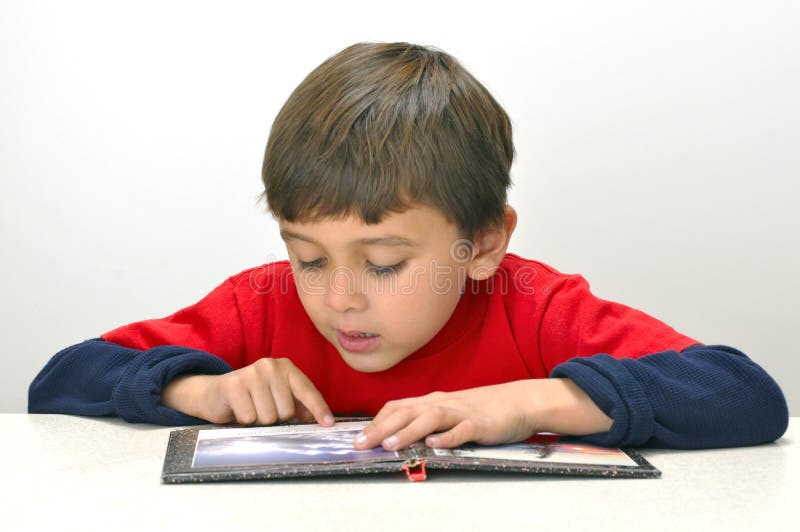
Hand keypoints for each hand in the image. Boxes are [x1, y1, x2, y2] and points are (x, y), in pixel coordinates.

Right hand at [162, 358, 333, 426]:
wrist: (214, 393)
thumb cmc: (252, 397)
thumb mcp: (276, 397)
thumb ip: (298, 406)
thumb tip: (320, 420)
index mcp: (286, 368)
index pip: (307, 390)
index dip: (318, 409)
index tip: (328, 424)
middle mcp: (270, 366)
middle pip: (286, 410)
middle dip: (276, 418)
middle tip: (262, 409)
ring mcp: (252, 374)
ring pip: (268, 416)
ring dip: (259, 420)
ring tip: (251, 409)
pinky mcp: (234, 385)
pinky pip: (249, 417)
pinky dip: (244, 421)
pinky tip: (239, 409)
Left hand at [352, 379, 612, 450]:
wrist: (520, 401)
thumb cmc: (483, 408)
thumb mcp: (450, 410)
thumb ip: (428, 419)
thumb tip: (400, 432)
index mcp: (433, 401)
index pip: (398, 407)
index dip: (377, 421)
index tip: (358, 435)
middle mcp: (443, 403)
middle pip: (407, 412)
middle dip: (381, 428)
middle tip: (361, 444)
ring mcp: (462, 412)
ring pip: (430, 418)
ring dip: (408, 431)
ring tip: (389, 445)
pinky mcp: (480, 424)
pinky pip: (462, 431)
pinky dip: (447, 437)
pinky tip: (434, 445)